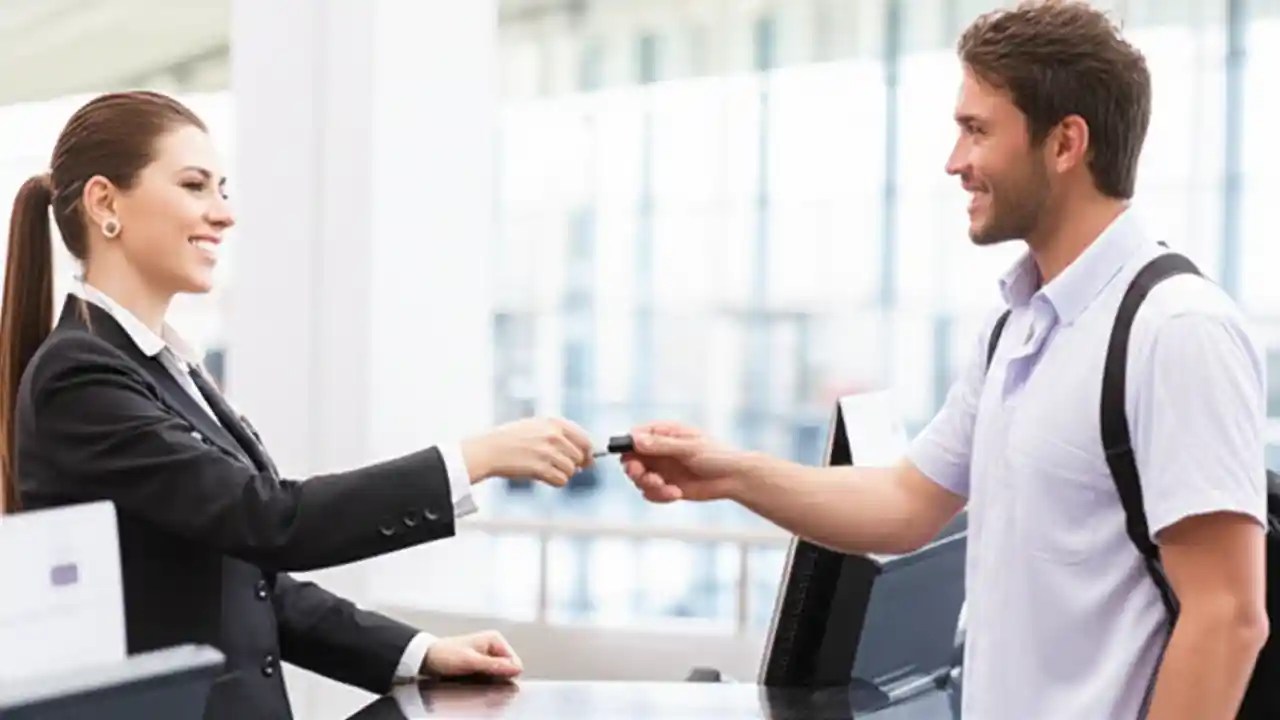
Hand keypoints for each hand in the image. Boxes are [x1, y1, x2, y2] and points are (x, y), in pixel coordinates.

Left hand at [423, 630, 523, 679]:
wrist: (426, 657)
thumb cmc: (445, 655)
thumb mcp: (470, 662)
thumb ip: (494, 666)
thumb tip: (516, 669)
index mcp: (495, 639)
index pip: (515, 663)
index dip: (506, 674)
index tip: (490, 677)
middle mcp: (493, 645)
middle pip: (508, 669)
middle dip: (497, 676)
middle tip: (478, 676)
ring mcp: (487, 654)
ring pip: (499, 674)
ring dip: (488, 679)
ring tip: (472, 675)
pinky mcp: (481, 662)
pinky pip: (490, 675)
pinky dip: (483, 679)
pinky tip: (471, 677)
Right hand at [461, 417, 593, 486]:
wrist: (490, 449)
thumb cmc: (512, 440)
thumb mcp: (537, 427)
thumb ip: (561, 437)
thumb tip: (586, 459)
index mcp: (555, 423)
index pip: (585, 440)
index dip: (588, 453)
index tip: (587, 462)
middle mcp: (554, 435)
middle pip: (579, 458)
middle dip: (573, 466)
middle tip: (557, 467)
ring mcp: (548, 452)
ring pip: (571, 471)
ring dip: (562, 474)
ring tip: (545, 469)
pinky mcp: (541, 468)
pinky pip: (561, 480)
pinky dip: (555, 482)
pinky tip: (542, 476)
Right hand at [620, 422, 745, 502]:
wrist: (734, 478)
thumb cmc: (716, 456)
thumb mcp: (689, 449)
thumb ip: (662, 445)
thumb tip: (635, 440)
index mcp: (663, 433)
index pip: (635, 436)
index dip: (628, 447)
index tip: (632, 459)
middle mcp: (658, 450)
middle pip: (630, 459)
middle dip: (636, 471)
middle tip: (648, 478)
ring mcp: (661, 468)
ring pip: (638, 479)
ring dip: (650, 486)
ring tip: (668, 489)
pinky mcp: (665, 486)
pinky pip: (650, 493)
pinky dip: (659, 496)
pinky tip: (677, 494)